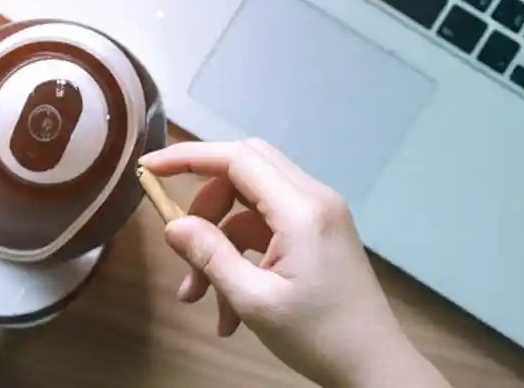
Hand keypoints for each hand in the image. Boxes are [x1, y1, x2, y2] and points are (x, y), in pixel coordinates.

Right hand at [140, 140, 449, 387]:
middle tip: (180, 242)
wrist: (375, 367)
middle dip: (204, 205)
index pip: (237, 158)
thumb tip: (172, 226)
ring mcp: (319, 214)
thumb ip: (211, 255)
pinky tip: (228, 312)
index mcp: (301, 208)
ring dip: (219, 243)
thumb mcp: (254, 300)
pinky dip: (241, 258)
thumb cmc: (318, 336)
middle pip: (244, 170)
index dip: (189, 157)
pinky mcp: (318, 234)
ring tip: (197, 298)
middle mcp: (313, 198)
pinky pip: (267, 229)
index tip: (149, 168)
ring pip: (251, 206)